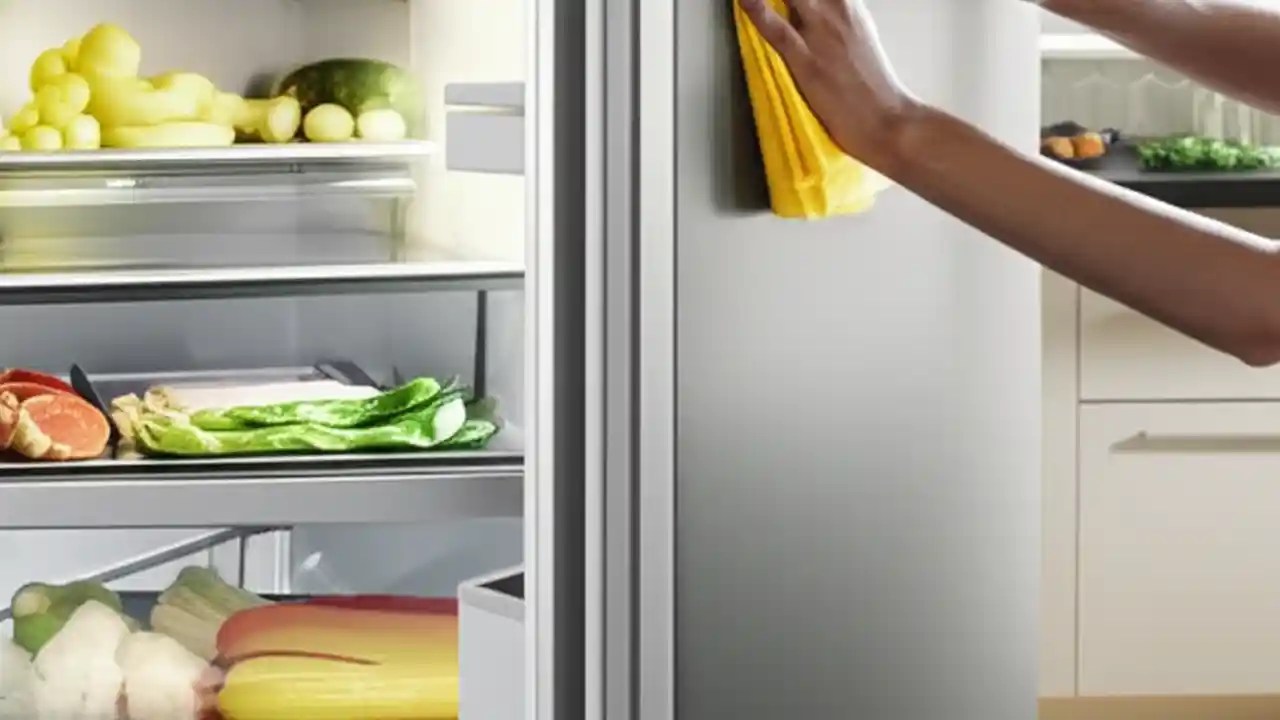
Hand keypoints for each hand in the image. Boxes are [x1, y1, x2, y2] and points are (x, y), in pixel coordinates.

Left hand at [738, 0, 916, 169]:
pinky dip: (757, 10)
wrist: (886, 120)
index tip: (792, 0)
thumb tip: (816, 18)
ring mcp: (820, 33)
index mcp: (852, 7)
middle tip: (783, 3)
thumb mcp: (860, 40)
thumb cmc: (874, 88)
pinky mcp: (806, 60)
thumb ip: (837, 23)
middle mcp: (837, 10)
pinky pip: (775, 28)